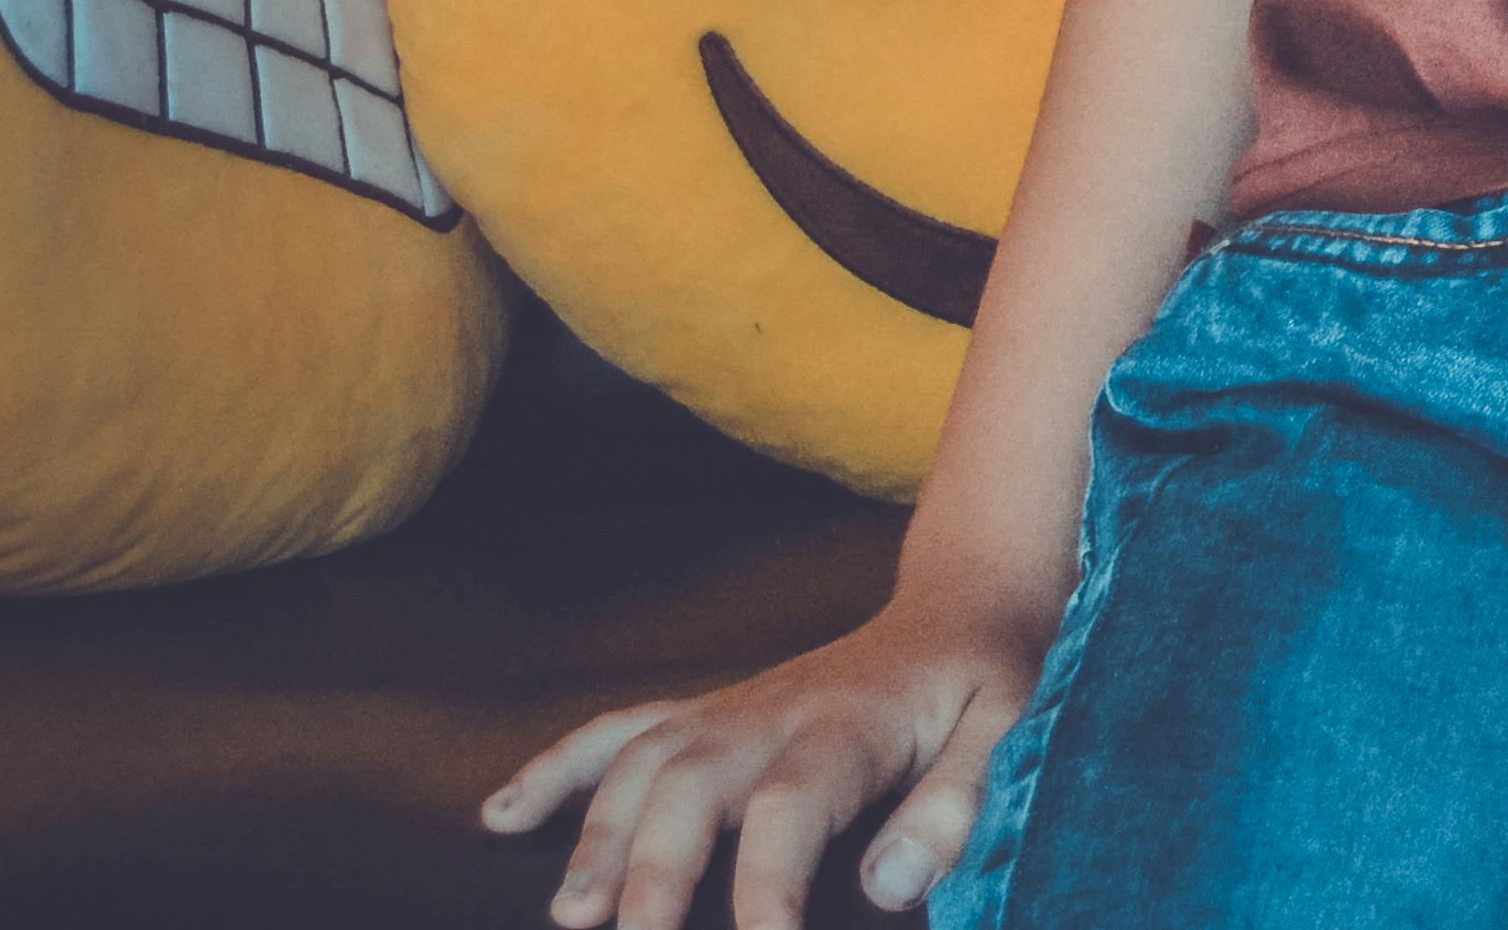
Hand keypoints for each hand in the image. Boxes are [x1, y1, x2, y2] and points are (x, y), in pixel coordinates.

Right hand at [481, 584, 1043, 929]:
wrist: (963, 608)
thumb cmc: (987, 686)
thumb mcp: (1008, 737)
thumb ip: (955, 810)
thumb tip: (891, 889)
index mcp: (849, 728)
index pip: (788, 813)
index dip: (765, 890)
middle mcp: (772, 713)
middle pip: (688, 788)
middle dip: (649, 871)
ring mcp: (730, 709)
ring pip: (640, 764)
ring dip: (594, 835)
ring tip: (571, 916)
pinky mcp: (708, 713)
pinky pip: (618, 733)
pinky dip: (556, 769)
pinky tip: (499, 817)